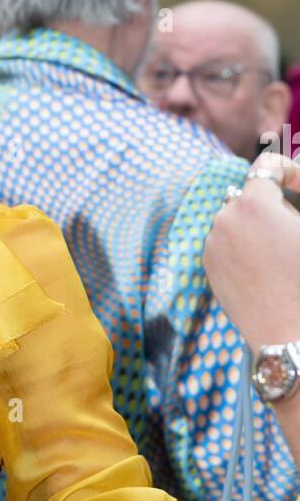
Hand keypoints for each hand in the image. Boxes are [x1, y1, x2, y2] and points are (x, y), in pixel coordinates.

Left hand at [203, 152, 299, 353]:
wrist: (289, 333)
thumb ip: (296, 195)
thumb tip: (290, 191)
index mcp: (253, 205)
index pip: (266, 166)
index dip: (289, 171)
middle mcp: (225, 220)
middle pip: (250, 195)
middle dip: (272, 202)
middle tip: (293, 226)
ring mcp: (212, 245)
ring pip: (235, 219)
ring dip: (255, 224)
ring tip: (279, 249)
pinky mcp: (208, 267)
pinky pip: (225, 243)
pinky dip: (242, 245)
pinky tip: (263, 265)